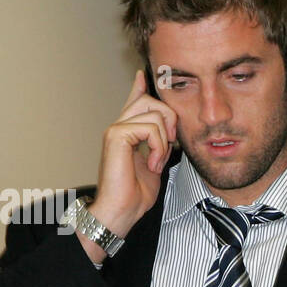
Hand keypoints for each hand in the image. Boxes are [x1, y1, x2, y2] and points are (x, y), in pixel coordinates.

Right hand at [87, 69, 179, 241]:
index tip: (145, 74)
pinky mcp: (116, 135)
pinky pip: (151, 128)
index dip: (141, 86)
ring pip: (155, 114)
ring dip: (165, 141)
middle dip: (171, 120)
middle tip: (171, 145)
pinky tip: (153, 164)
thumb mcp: (155, 165)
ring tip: (158, 162)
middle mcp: (119, 127)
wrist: (121, 212)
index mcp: (127, 133)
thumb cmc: (135, 195)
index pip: (134, 101)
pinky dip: (159, 147)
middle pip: (151, 101)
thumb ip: (160, 145)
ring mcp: (116, 129)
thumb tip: (170, 131)